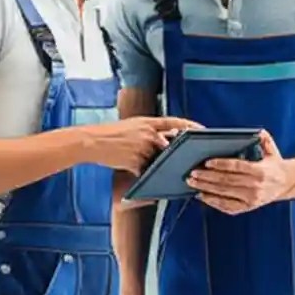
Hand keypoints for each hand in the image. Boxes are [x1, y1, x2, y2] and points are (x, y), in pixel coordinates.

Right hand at [83, 117, 199, 174]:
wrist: (91, 141)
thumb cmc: (111, 134)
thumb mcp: (132, 126)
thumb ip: (150, 133)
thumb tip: (166, 142)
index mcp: (147, 122)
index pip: (175, 121)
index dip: (190, 125)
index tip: (202, 129)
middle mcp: (148, 134)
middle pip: (171, 143)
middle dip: (179, 151)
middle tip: (192, 155)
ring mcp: (143, 148)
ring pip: (160, 159)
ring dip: (162, 165)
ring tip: (163, 167)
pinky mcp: (136, 162)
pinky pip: (147, 171)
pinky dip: (147, 173)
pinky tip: (143, 173)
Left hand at [186, 130, 294, 214]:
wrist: (286, 183)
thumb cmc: (274, 164)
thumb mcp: (272, 149)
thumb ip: (263, 139)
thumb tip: (255, 132)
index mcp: (260, 171)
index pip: (236, 167)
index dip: (221, 165)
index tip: (207, 162)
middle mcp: (255, 186)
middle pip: (226, 181)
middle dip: (207, 177)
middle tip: (192, 172)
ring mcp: (251, 199)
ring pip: (224, 193)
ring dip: (206, 188)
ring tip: (192, 182)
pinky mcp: (248, 207)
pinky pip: (227, 206)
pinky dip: (213, 202)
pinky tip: (202, 195)